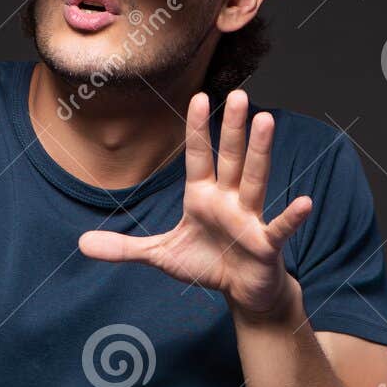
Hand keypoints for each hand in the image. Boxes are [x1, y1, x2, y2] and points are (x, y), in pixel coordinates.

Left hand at [78, 90, 312, 319]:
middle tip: (239, 94)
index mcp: (202, 196)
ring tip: (266, 121)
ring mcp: (249, 219)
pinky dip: (291, 217)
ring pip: (254, 180)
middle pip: (230, 158)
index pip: (199, 157)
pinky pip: (279, 228)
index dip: (198, 129)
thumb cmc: (208, 265)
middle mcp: (228, 200)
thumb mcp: (160, 256)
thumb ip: (124, 247)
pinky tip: (304, 202)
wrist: (242, 292)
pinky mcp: (266, 244)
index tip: (198, 96)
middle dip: (233, 128)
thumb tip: (82, 243)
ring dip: (260, 152)